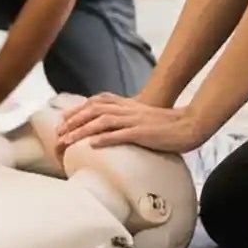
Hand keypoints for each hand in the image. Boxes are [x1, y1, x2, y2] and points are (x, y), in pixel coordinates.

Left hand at [55, 93, 208, 153]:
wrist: (189, 126)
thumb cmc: (165, 126)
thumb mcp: (141, 117)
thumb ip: (125, 118)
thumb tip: (107, 129)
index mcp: (126, 105)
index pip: (96, 102)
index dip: (77, 110)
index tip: (62, 121)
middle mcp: (127, 109)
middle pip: (94, 110)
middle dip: (74, 121)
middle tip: (58, 133)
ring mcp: (135, 120)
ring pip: (102, 122)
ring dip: (82, 131)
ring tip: (68, 141)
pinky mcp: (143, 132)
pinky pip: (121, 134)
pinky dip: (105, 139)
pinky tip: (92, 145)